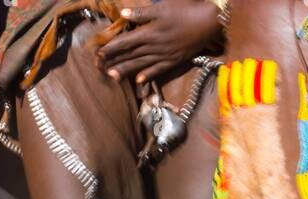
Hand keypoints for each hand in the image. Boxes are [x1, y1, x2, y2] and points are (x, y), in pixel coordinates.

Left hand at [96, 0, 221, 84]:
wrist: (209, 23)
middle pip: (130, 55)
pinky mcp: (174, 60)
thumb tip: (124, 15)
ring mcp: (164, 55)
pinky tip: (138, 81)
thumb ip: (142, 13)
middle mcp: (154, 47)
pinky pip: (158, 70)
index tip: (98, 53)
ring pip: (141, 65)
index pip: (125, 42)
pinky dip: (147, 75)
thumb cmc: (185, 11)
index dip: (111, 48)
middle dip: (114, 61)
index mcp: (149, 33)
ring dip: (126, 71)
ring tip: (113, 77)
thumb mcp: (162, 7)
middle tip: (99, 69)